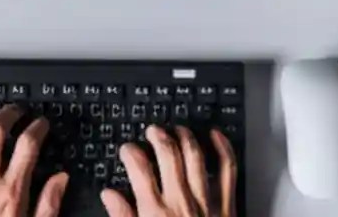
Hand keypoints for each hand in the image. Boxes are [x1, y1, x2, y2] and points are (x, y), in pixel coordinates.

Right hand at [100, 125, 237, 216]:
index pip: (139, 169)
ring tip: (177, 128)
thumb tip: (110, 196)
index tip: (128, 149)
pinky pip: (227, 171)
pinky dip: (223, 149)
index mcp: (154, 212)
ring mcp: (206, 202)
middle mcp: (180, 202)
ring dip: (185, 137)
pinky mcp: (227, 207)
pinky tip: (216, 136)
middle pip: (168, 155)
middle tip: (152, 131)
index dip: (132, 153)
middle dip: (158, 136)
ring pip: (195, 156)